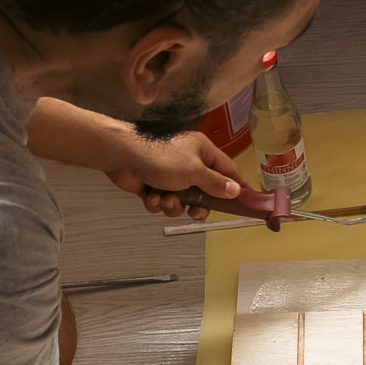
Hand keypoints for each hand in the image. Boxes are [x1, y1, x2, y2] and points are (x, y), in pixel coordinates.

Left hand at [104, 129, 242, 218]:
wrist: (121, 156)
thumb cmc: (159, 155)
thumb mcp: (194, 171)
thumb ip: (215, 183)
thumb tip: (235, 190)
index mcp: (203, 152)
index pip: (227, 170)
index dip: (236, 187)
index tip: (244, 202)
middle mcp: (188, 163)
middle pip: (205, 192)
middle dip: (199, 205)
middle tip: (195, 211)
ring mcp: (170, 175)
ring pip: (183, 201)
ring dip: (174, 205)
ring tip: (166, 199)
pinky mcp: (154, 186)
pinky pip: (163, 202)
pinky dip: (157, 203)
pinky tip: (151, 196)